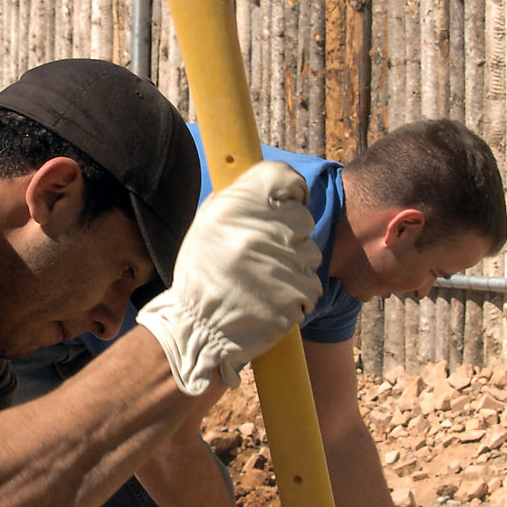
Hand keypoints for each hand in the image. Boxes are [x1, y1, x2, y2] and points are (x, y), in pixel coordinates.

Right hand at [136, 161, 318, 395]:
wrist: (196, 329)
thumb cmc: (203, 273)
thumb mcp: (208, 224)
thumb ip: (240, 199)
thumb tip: (278, 187)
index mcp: (234, 208)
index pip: (284, 178)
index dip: (292, 189)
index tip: (290, 199)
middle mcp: (259, 233)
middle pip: (302, 219)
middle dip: (290, 233)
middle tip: (264, 252)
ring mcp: (279, 266)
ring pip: (310, 254)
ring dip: (294, 265)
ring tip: (264, 279)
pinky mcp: (293, 298)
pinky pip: (310, 286)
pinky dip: (297, 293)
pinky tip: (271, 298)